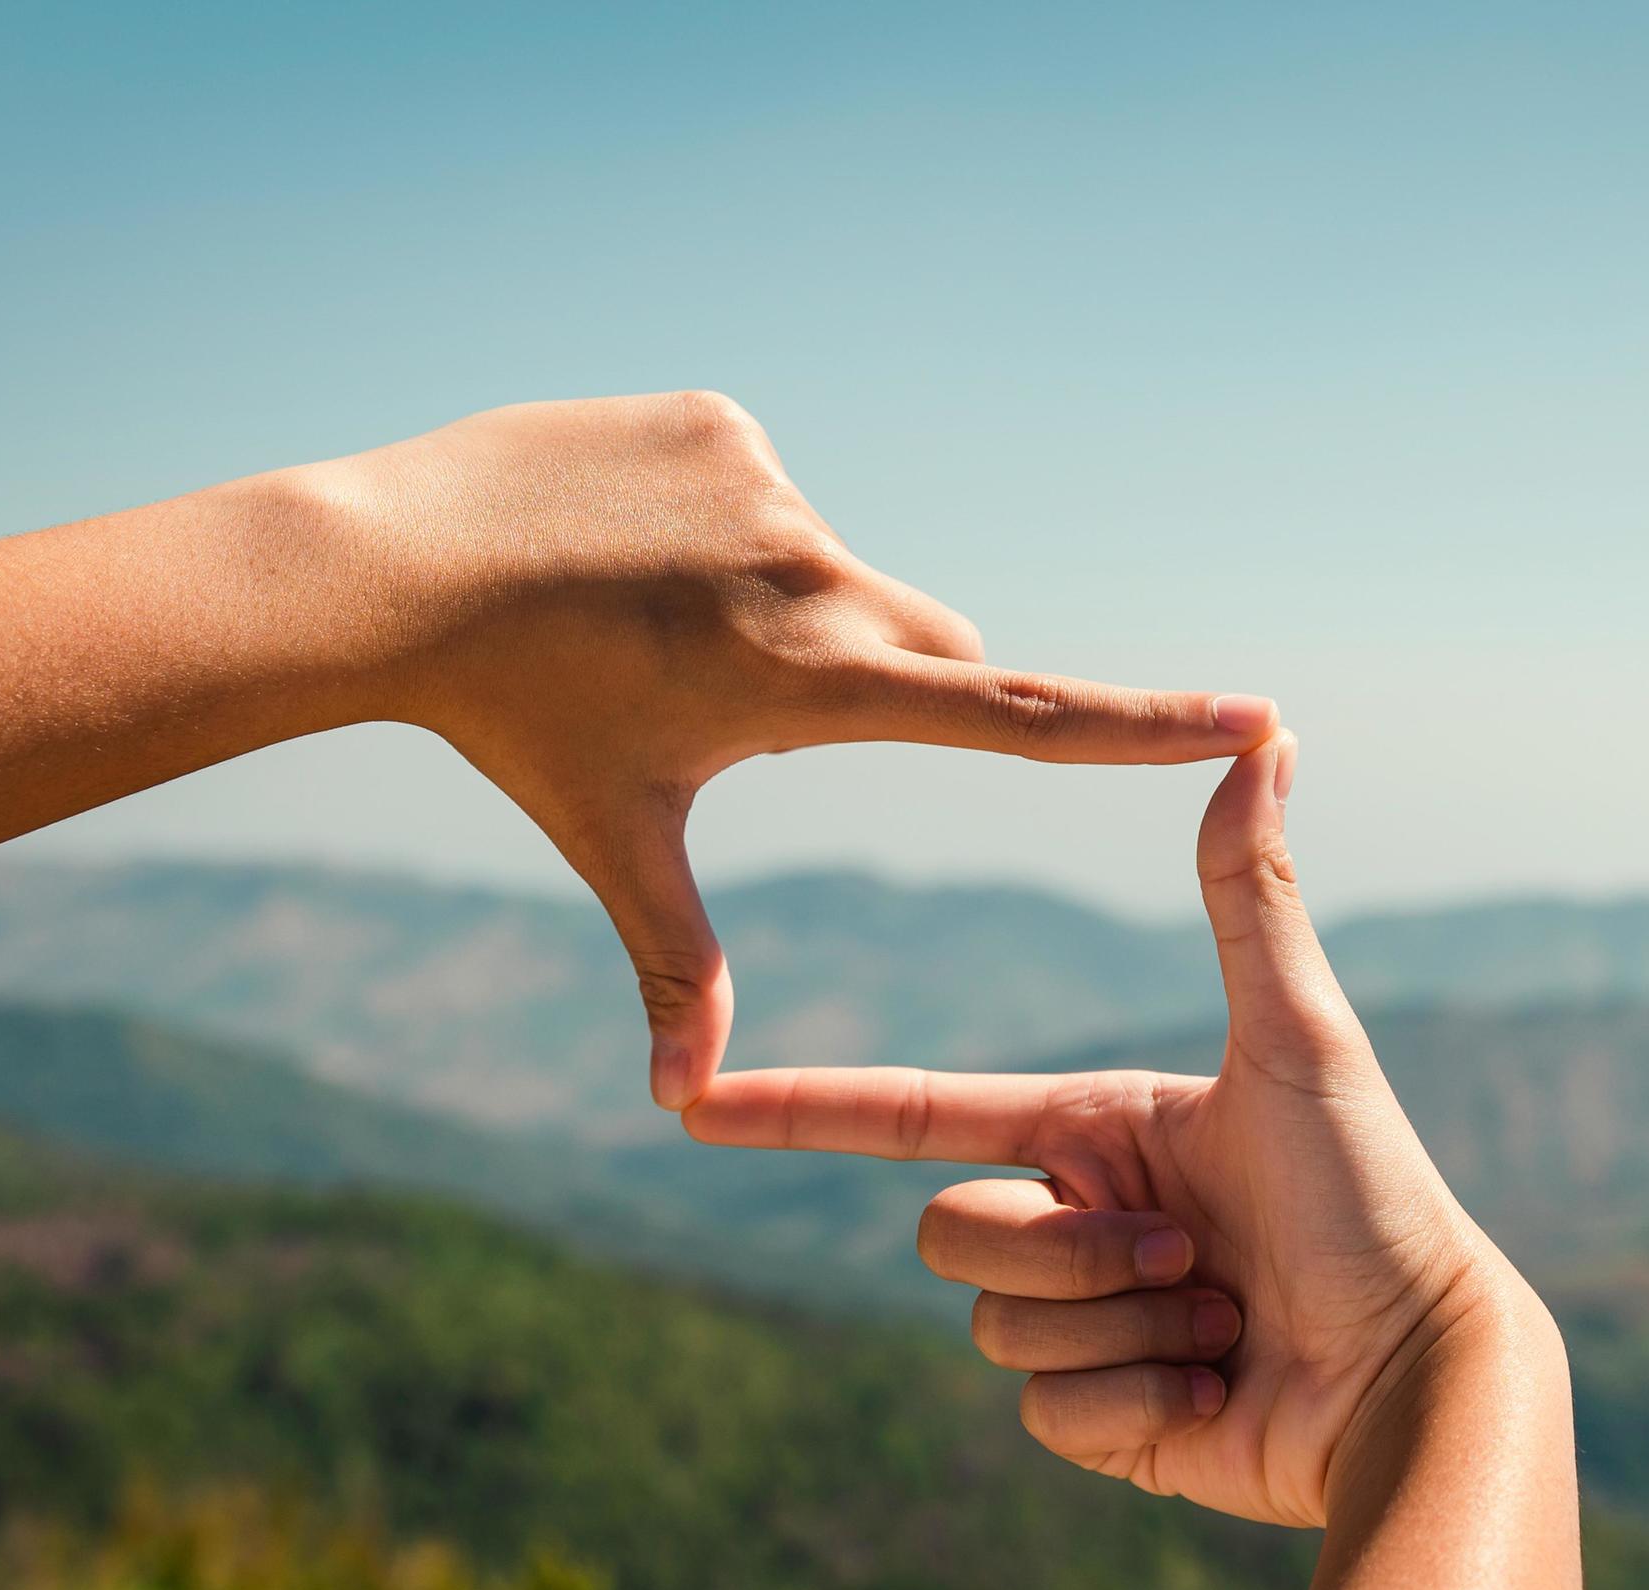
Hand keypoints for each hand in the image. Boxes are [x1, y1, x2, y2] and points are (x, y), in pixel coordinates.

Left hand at [300, 392, 1277, 1108]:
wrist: (398, 566)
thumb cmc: (518, 723)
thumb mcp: (617, 844)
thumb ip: (677, 966)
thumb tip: (683, 1107)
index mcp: (813, 684)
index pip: (1011, 717)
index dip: (1140, 727)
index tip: (1250, 716)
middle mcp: (815, 575)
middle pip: (930, 651)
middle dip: (892, 692)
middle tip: (749, 706)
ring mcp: (770, 485)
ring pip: (835, 573)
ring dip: (782, 613)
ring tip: (650, 627)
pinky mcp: (727, 422)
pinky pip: (768, 495)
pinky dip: (728, 535)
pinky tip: (626, 549)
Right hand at [682, 734, 1544, 1528]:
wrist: (1415, 1380)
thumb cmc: (1373, 1199)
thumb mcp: (1299, 1041)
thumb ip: (1251, 895)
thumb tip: (1268, 729)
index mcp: (1097, 1127)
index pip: (918, 1110)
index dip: (802, 1108)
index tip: (691, 1102)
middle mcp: (1081, 1219)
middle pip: (951, 1230)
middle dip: (1071, 1250)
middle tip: (1197, 1259)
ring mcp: (1086, 1324)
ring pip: (993, 1324)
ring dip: (1118, 1325)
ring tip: (1222, 1320)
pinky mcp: (1103, 1421)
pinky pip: (1041, 1412)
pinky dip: (1134, 1406)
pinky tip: (1218, 1392)